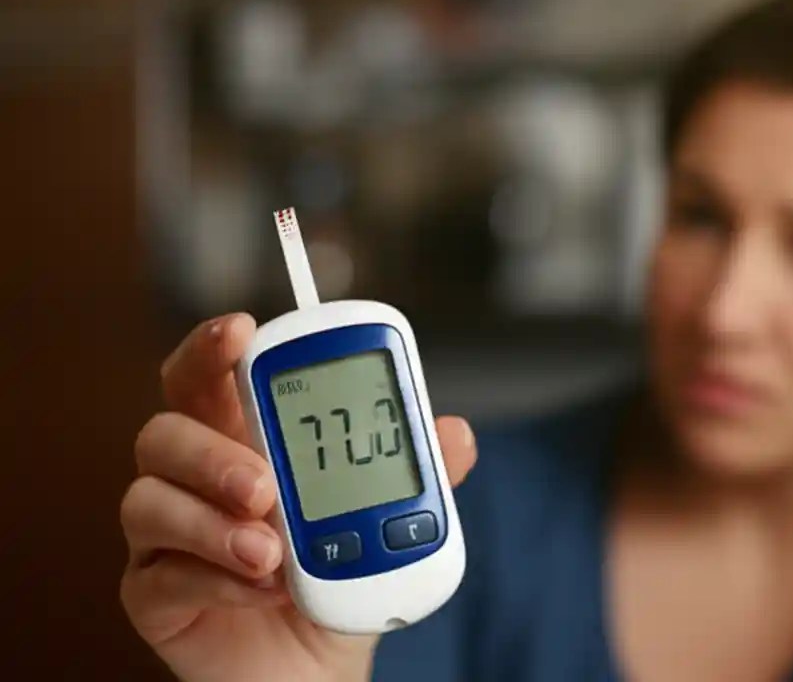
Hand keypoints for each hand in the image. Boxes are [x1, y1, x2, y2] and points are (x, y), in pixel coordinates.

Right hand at [120, 313, 477, 681]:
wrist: (318, 666)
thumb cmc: (336, 577)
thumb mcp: (387, 520)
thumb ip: (416, 473)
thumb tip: (455, 434)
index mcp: (242, 439)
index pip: (211, 377)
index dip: (213, 347)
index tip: (240, 331)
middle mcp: (193, 479)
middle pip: (164, 429)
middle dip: (211, 449)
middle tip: (265, 484)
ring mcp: (165, 535)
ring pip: (150, 499)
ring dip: (214, 523)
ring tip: (272, 552)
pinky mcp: (154, 593)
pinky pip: (161, 573)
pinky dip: (217, 578)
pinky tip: (263, 591)